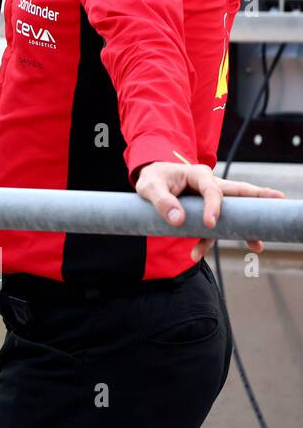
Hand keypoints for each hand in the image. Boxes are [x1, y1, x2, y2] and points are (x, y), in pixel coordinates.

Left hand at [133, 161, 283, 261]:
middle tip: (278, 200)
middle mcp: (210, 185)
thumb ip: (161, 201)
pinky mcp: (207, 212)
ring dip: (243, 230)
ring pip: (233, 213)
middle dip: (258, 198)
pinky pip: (214, 228)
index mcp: (198, 174)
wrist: (151, 179)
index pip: (212, 190)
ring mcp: (212, 199)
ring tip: (257, 246)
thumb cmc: (152, 178)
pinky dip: (210, 241)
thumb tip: (178, 221)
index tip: (210, 224)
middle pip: (238, 193)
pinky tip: (200, 253)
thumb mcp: (149, 187)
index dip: (214, 207)